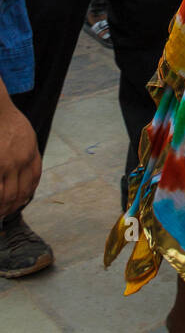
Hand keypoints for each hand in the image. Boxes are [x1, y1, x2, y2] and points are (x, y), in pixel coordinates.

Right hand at [0, 104, 41, 218]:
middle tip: (3, 213)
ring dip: (1, 207)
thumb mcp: (24, 133)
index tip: (18, 201)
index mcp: (30, 151)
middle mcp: (21, 160)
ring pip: (6, 195)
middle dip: (12, 206)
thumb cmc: (5, 118)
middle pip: (20, 192)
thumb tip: (23, 166)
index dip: (26, 193)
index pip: (33, 179)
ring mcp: (6, 164)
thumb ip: (25, 150)